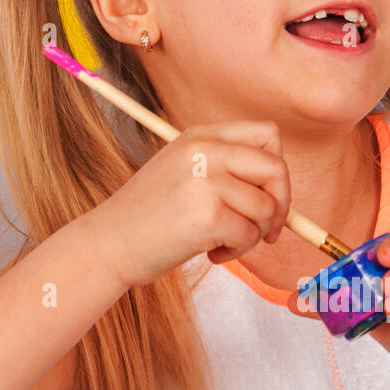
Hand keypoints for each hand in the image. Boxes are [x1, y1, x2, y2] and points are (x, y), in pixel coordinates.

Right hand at [87, 120, 290, 289]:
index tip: (267, 197)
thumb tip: (281, 192)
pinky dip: (237, 251)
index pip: (269, 135)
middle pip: (277, 169)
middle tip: (265, 230)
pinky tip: (212, 254)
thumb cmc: (150, 218)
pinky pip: (250, 235)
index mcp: (201, 135)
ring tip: (224, 243)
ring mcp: (206, 181)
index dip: (277, 171)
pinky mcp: (208, 215)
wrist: (108, 244)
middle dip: (280, 205)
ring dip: (254, 235)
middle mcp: (205, 150)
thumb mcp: (186, 173)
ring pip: (267, 208)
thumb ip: (228, 171)